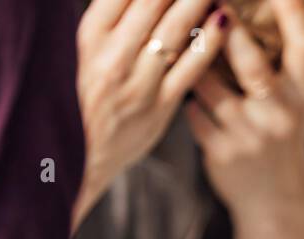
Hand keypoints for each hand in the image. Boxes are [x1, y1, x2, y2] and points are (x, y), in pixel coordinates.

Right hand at [74, 0, 230, 227]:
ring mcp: (138, 81)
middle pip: (153, 0)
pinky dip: (211, 39)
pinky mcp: (160, 106)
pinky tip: (224, 19)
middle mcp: (112, 54)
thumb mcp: (89, 51)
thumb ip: (114, 19)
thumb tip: (138, 0)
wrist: (79, 158)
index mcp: (91, 35)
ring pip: (175, 27)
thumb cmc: (86, 98)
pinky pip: (191, 66)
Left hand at [185, 0, 303, 216]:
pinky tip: (176, 84)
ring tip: (178, 38)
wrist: (275, 199)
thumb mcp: (292, 100)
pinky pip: (191, 111)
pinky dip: (183, 95)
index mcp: (301, 94)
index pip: (302, 45)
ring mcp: (249, 135)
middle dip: (228, 33)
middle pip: (251, 66)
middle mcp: (279, 114)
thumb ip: (278, 61)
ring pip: (207, 85)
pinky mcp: (221, 152)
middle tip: (213, 7)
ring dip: (191, 61)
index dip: (290, 12)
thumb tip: (248, 12)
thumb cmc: (278, 137)